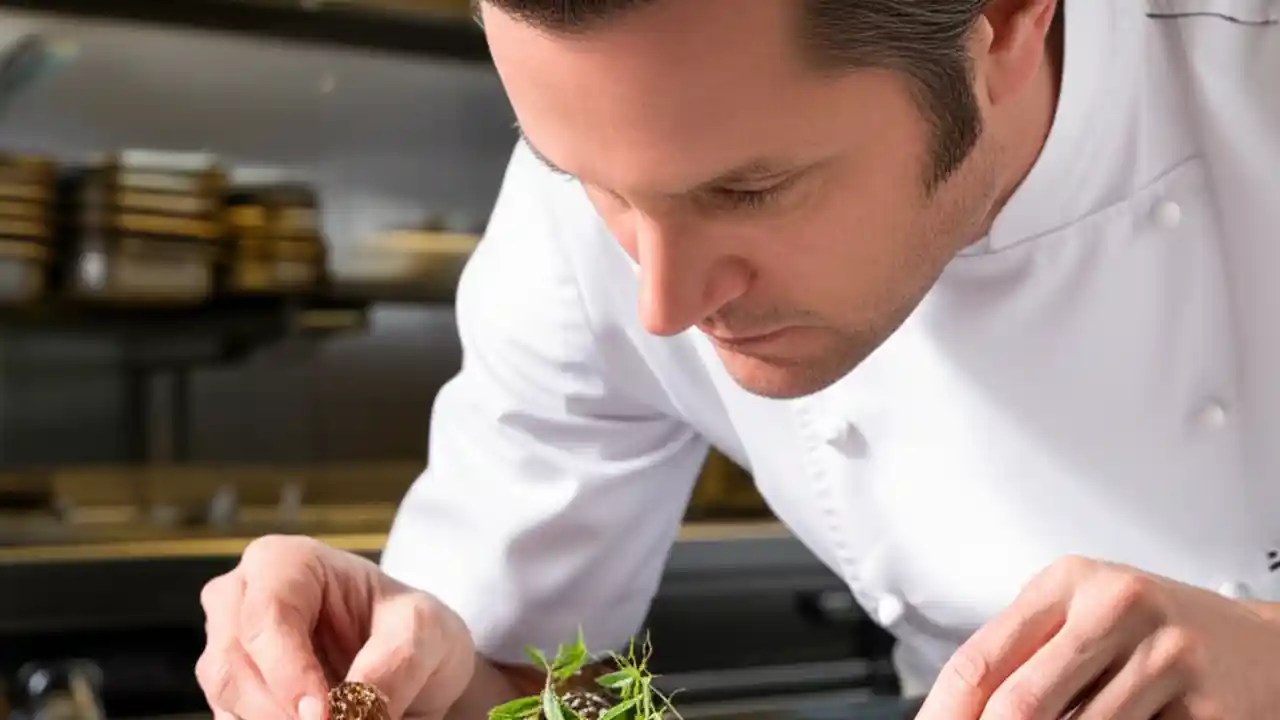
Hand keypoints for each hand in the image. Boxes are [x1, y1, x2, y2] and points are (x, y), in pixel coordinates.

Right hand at [196, 535, 476, 719]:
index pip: (268, 614)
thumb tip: (349, 711)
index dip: (288, 670)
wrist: (416, 669)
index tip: (325, 714)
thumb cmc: (412, 631)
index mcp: (285, 562)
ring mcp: (228, 649)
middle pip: (231, 662)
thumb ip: (392, 665)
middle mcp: (241, 600)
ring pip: (227, 700)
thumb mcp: (423, 633)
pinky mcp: (231, 695)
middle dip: (277, 708)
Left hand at [916, 555, 1279, 718]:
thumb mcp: (1083, 618)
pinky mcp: (1209, 707)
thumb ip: (1023, 653)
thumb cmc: (1156, 631)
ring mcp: (1166, 656)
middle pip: (1020, 703)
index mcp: (1069, 582)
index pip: (980, 659)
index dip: (946, 713)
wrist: (1264, 647)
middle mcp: (1116, 607)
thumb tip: (957, 711)